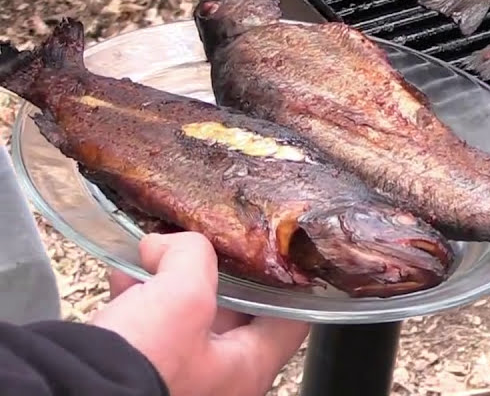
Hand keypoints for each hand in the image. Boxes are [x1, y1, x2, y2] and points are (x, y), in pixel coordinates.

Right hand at [91, 232, 310, 395]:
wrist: (67, 392)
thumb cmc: (140, 362)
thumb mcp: (183, 296)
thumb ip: (193, 257)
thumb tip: (171, 243)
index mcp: (246, 369)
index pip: (290, 321)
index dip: (288, 283)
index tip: (282, 252)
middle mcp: (219, 380)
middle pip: (236, 313)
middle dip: (217, 273)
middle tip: (209, 241)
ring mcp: (180, 377)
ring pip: (187, 316)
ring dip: (172, 280)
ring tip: (157, 250)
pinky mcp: (141, 370)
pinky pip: (150, 328)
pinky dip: (140, 298)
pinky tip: (124, 273)